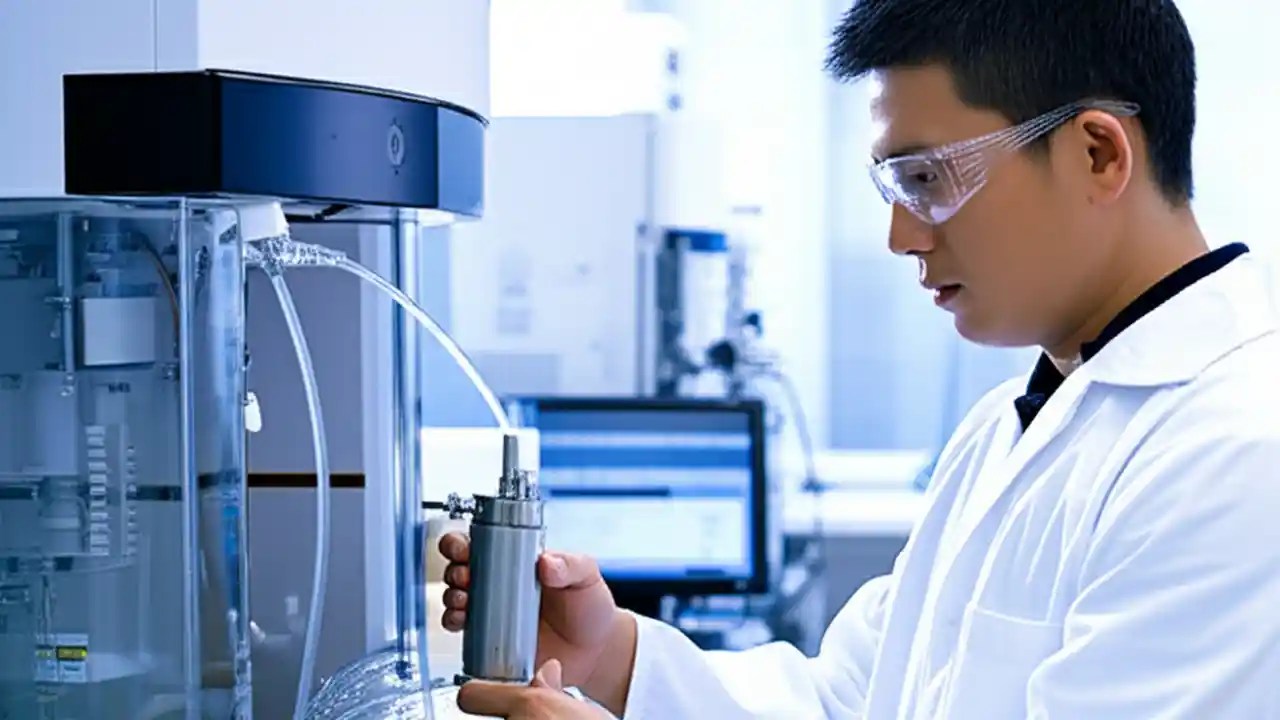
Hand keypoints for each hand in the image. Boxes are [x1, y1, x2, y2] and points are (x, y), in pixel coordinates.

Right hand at [438, 533, 635, 713]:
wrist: (595, 651)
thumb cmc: (590, 607)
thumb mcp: (586, 576)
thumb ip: (571, 565)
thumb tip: (546, 561)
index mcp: (517, 562)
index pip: (481, 544)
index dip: (463, 542)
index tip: (463, 547)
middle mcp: (499, 585)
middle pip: (461, 568)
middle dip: (454, 569)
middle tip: (465, 575)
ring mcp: (493, 612)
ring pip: (456, 597)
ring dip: (451, 596)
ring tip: (464, 600)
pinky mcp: (491, 640)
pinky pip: (463, 630)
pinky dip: (454, 622)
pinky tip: (461, 621)